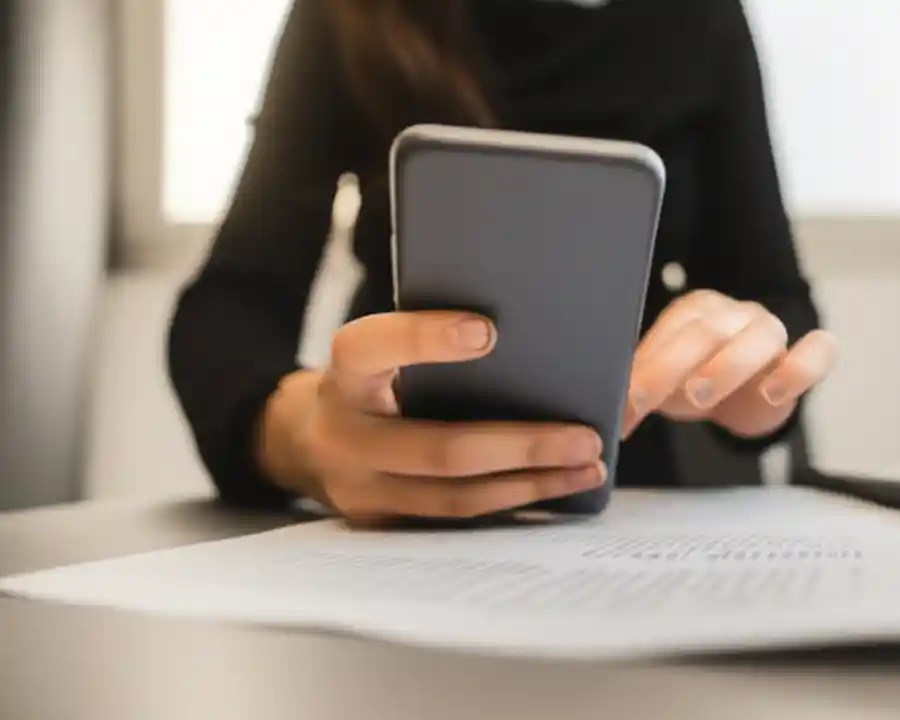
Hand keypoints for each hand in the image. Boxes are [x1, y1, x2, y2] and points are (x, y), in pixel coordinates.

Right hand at [257, 312, 604, 521]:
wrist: (307, 440)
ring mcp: (357, 492)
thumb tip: (527, 339)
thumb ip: (434, 342)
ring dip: (530, 484)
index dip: (425, 339)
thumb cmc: (374, 380)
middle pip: (439, 448)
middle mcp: (342, 436)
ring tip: (587, 466)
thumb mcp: (384, 353)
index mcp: (343, 375)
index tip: (488, 330)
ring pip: (455, 497)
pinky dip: (510, 504)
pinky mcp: (381, 526)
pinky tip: (555, 489)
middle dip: (523, 445)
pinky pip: (455, 521)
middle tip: (586, 436)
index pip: (370, 348)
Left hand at [623, 290, 836, 438]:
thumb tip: (605, 414)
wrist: (739, 398)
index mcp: (695, 311)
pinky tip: (771, 393)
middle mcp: (734, 314)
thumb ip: (636, 392)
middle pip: (706, 332)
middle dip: (670, 367)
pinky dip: (799, 368)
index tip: (622, 404)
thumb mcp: (661, 386)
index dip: (644, 367)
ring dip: (727, 365)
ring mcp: (771, 333)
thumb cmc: (693, 383)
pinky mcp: (802, 359)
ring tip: (698, 395)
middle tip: (643, 398)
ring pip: (760, 336)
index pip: (670, 331)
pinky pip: (818, 351)